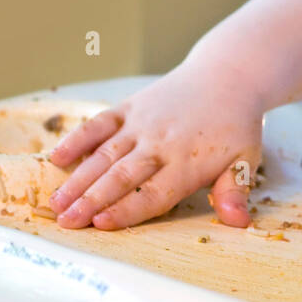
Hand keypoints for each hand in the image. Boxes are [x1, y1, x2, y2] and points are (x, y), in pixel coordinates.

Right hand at [46, 61, 263, 229]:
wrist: (228, 76)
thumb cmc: (235, 125)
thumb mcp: (245, 159)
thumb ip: (235, 191)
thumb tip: (238, 222)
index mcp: (188, 161)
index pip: (154, 192)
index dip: (127, 209)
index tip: (100, 225)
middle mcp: (161, 143)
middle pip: (122, 175)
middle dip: (92, 200)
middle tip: (65, 222)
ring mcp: (142, 123)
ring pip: (105, 153)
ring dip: (79, 178)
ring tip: (56, 203)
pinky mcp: (131, 106)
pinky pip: (100, 123)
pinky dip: (78, 139)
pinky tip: (57, 158)